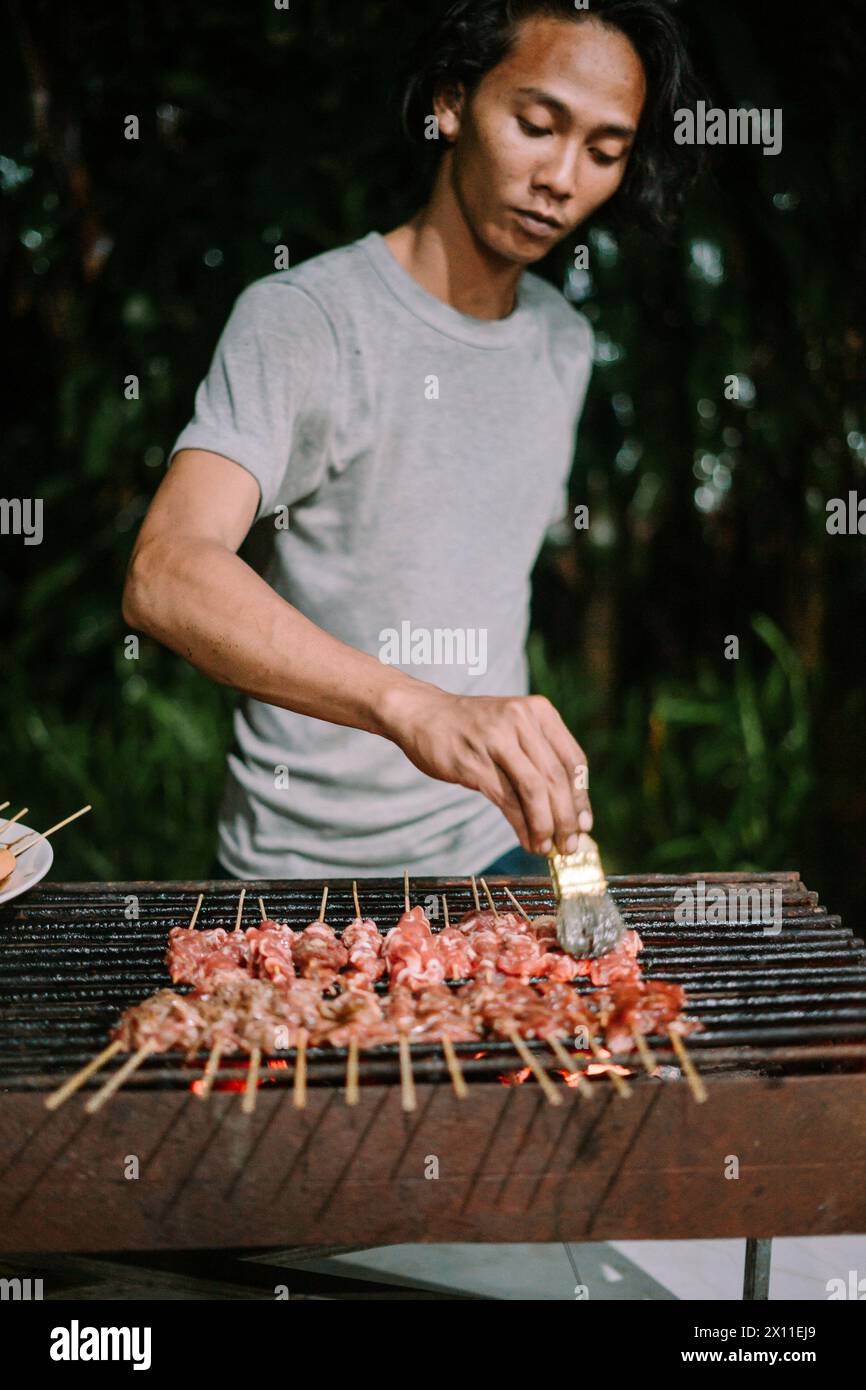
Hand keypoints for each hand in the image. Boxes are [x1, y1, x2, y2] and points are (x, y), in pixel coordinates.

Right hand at [382, 684, 592, 854]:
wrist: (422, 714)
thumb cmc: (473, 727)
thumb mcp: (512, 727)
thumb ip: (539, 757)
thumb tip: (567, 809)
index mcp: (538, 711)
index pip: (573, 760)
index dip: (581, 797)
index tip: (585, 825)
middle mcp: (520, 721)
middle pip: (556, 779)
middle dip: (567, 819)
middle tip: (569, 846)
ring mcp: (496, 741)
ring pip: (534, 791)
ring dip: (545, 826)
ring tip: (547, 848)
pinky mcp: (473, 763)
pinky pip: (507, 801)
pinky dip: (522, 826)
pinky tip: (527, 841)